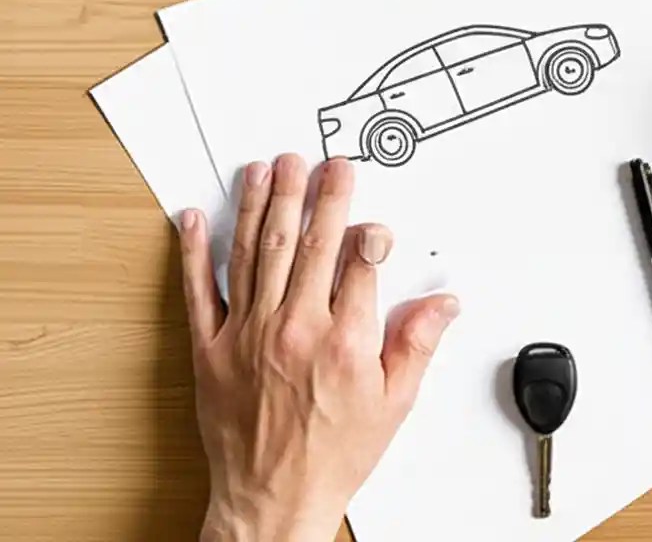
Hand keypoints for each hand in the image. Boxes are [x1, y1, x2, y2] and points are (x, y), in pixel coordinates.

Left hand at [177, 154, 458, 540]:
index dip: (367, 232)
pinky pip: (200, 290)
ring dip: (263, 204)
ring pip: (255, 254)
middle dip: (317, 196)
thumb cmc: (333, 456)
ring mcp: (248, 335)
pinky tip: (198, 218)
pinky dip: (196, 252)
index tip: (371, 217)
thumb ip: (417, 344)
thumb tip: (443, 304)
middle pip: (307, 245)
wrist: (273, 500)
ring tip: (269, 168)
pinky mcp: (211, 349)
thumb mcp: (394, 403)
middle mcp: (293, 329)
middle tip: (323, 164)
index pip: (358, 263)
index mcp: (343, 341)